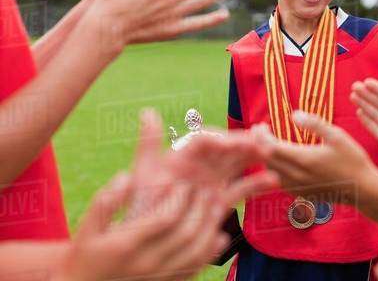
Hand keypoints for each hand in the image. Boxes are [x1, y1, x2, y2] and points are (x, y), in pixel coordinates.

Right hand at [55, 175, 227, 280]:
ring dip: (211, 227)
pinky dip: (211, 251)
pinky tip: (220, 235)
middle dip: (199, 208)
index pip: (165, 219)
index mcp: (127, 245)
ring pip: (196, 252)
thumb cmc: (87, 253)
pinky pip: (195, 268)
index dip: (179, 199)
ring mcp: (160, 276)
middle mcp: (147, 263)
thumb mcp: (87, 228)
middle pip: (186, 234)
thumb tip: (126, 176)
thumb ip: (106, 201)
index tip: (182, 184)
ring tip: (217, 205)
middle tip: (204, 190)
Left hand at [129, 110, 278, 218]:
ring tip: (270, 153)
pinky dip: (258, 183)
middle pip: (226, 148)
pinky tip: (274, 180)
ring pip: (237, 163)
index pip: (205, 140)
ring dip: (254, 156)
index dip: (220, 138)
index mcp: (182, 155)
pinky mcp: (221, 199)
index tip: (233, 143)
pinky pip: (242, 188)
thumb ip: (148, 144)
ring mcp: (212, 181)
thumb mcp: (144, 174)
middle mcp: (200, 165)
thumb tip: (149, 112)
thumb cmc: (142, 206)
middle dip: (244, 144)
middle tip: (263, 143)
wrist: (148, 240)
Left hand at [256, 111, 376, 204]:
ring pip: (271, 173)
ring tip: (266, 144)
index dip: (260, 136)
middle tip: (258, 132)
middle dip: (258, 145)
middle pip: (266, 160)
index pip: (270, 147)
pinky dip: (274, 170)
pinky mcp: (302, 194)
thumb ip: (314, 123)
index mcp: (303, 159)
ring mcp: (298, 187)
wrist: (363, 189)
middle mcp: (297, 176)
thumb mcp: (337, 136)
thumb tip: (294, 114)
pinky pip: (279, 182)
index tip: (260, 125)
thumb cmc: (352, 159)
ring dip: (265, 158)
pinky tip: (279, 161)